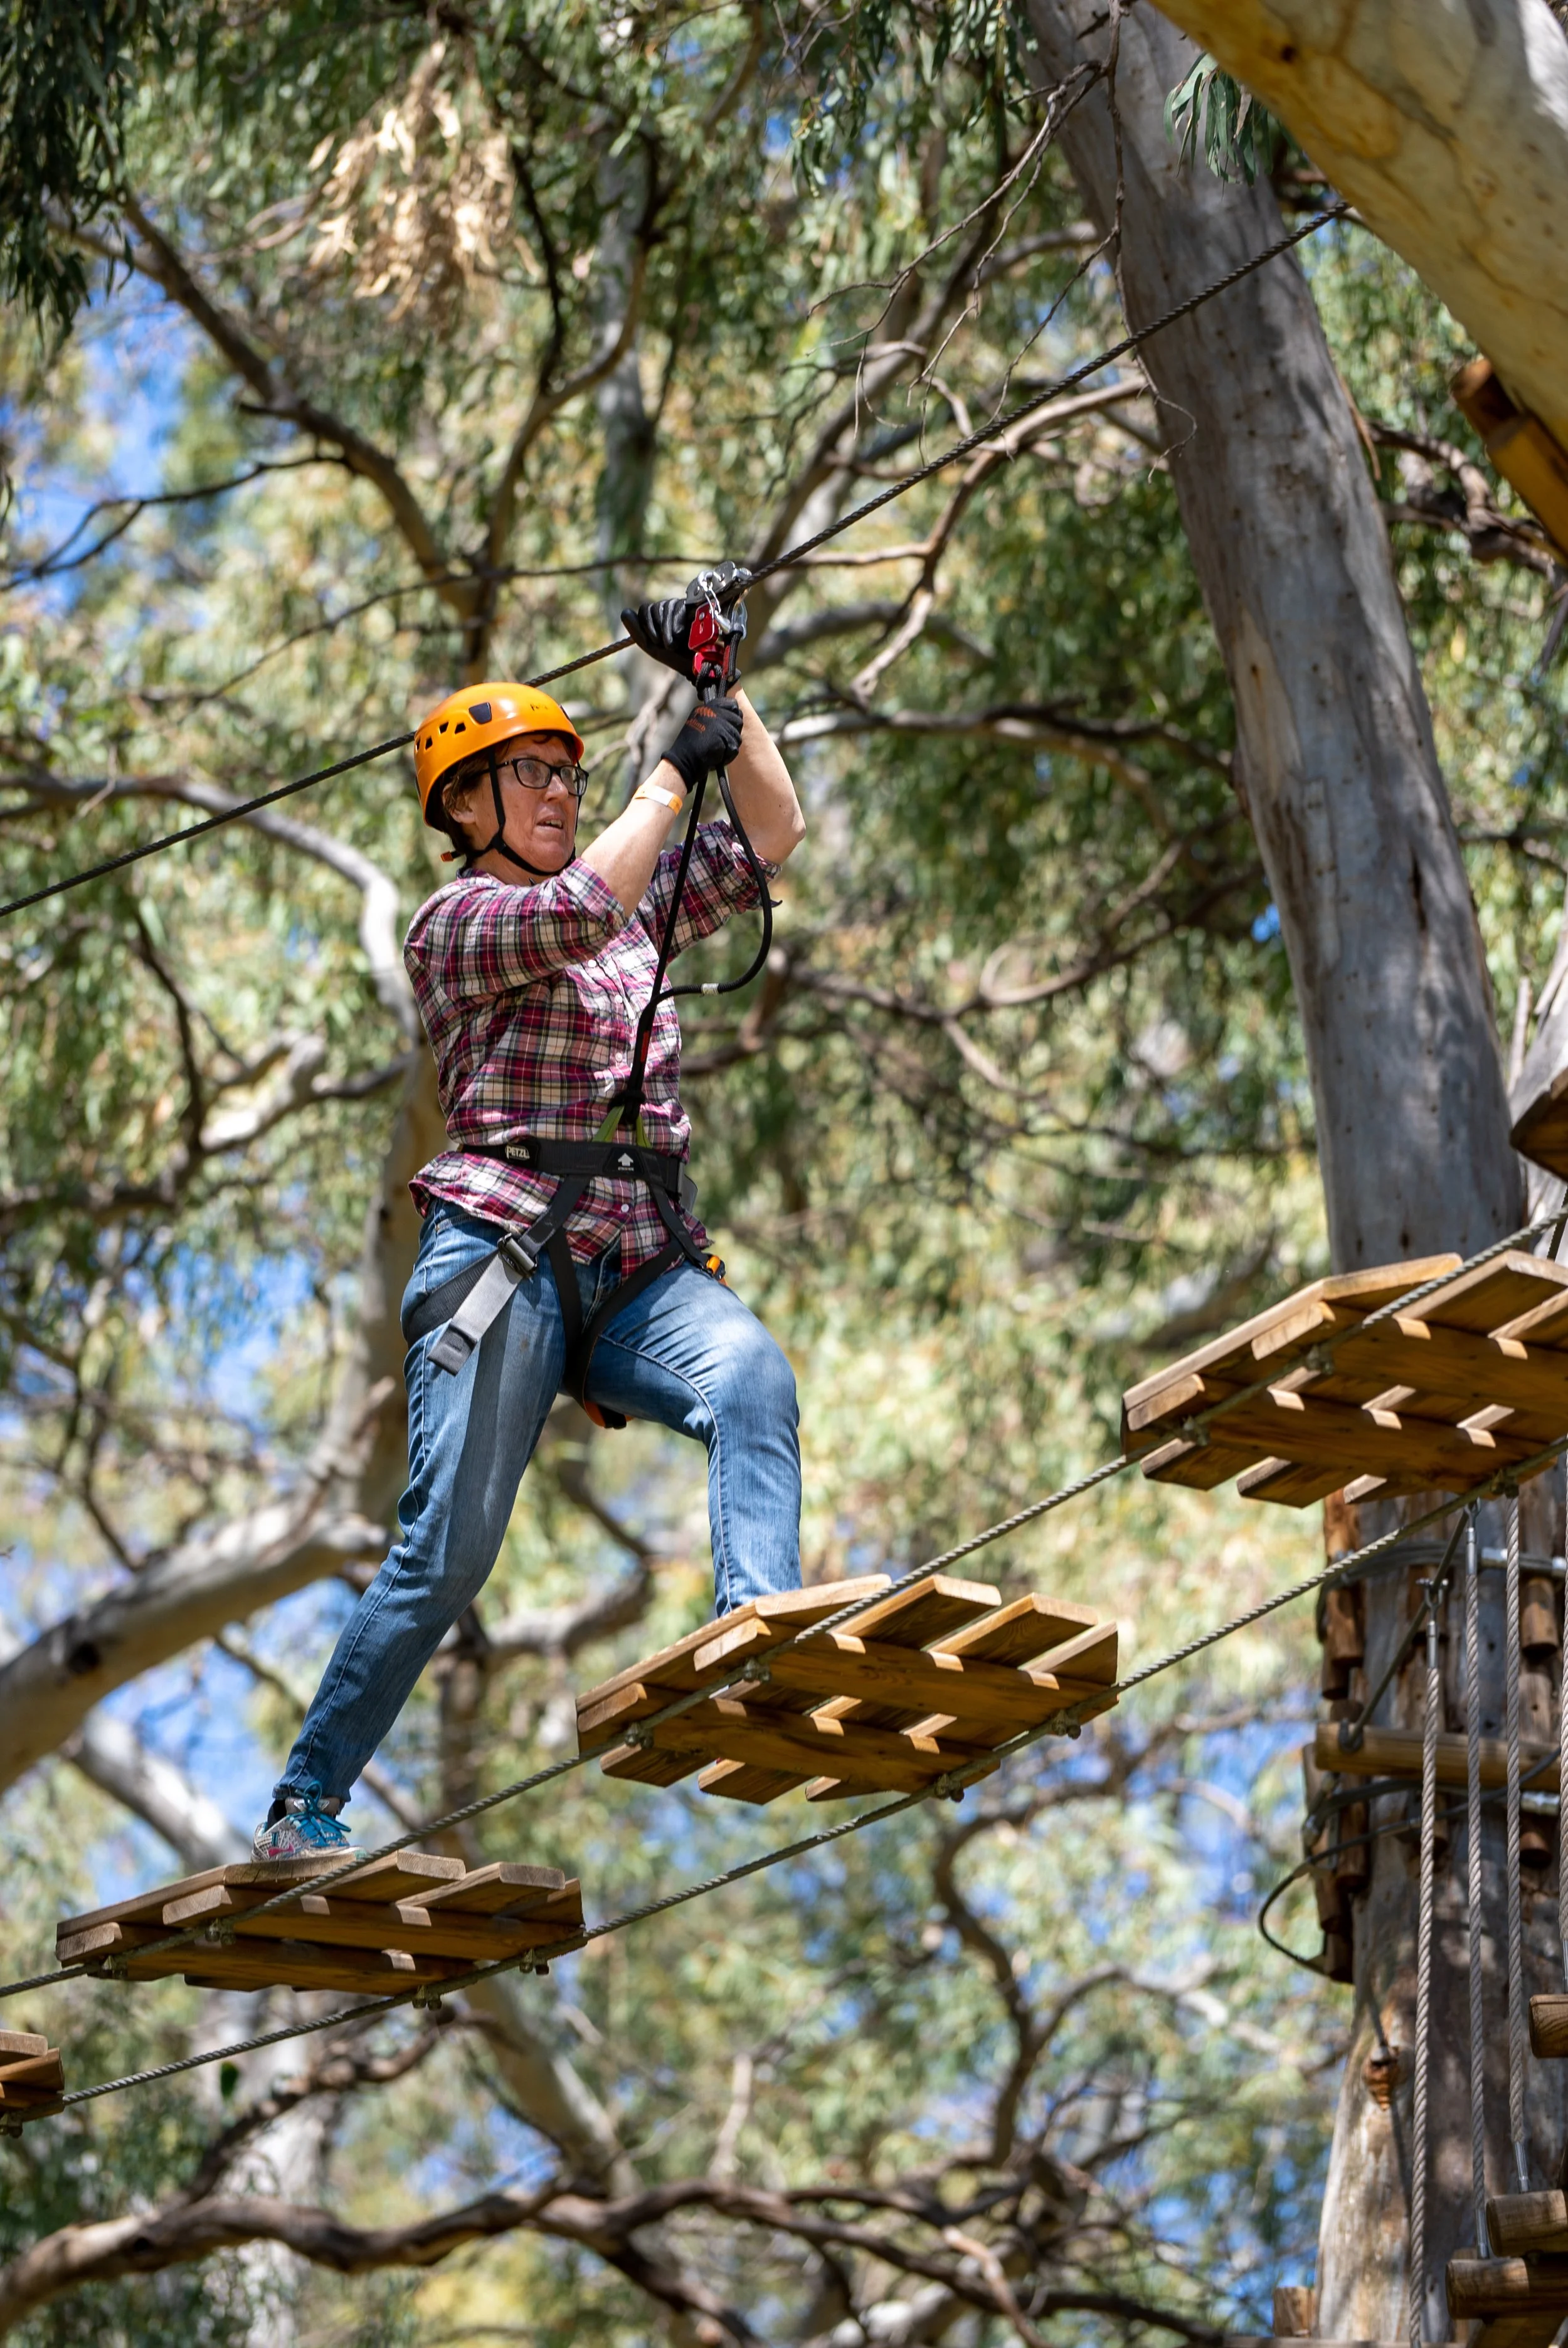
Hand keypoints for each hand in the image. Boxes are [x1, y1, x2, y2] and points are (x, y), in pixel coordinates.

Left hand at [621, 561, 751, 682]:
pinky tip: (680, 636)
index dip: (645, 625)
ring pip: (662, 606)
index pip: (645, 610)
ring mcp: (680, 606)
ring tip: (672, 644)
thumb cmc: (674, 657)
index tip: (653, 642)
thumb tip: (624, 612)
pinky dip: (673, 625)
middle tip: (663, 644)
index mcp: (658, 618)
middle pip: (651, 607)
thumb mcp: (651, 646)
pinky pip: (675, 607)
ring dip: (665, 629)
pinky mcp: (691, 607)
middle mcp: (669, 609)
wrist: (695, 663)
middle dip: (654, 628)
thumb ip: (636, 631)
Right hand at [662, 694, 743, 792]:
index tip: (726, 729)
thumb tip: (737, 714)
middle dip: (732, 734)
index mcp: (707, 708)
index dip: (734, 717)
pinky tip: (716, 756)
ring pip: (737, 735)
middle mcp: (712, 711)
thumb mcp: (704, 726)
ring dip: (728, 746)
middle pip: (738, 720)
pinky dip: (727, 755)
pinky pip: (734, 746)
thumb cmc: (693, 748)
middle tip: (720, 743)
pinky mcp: (720, 734)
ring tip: (716, 750)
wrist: (683, 760)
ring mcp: (716, 722)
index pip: (732, 704)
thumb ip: (718, 719)